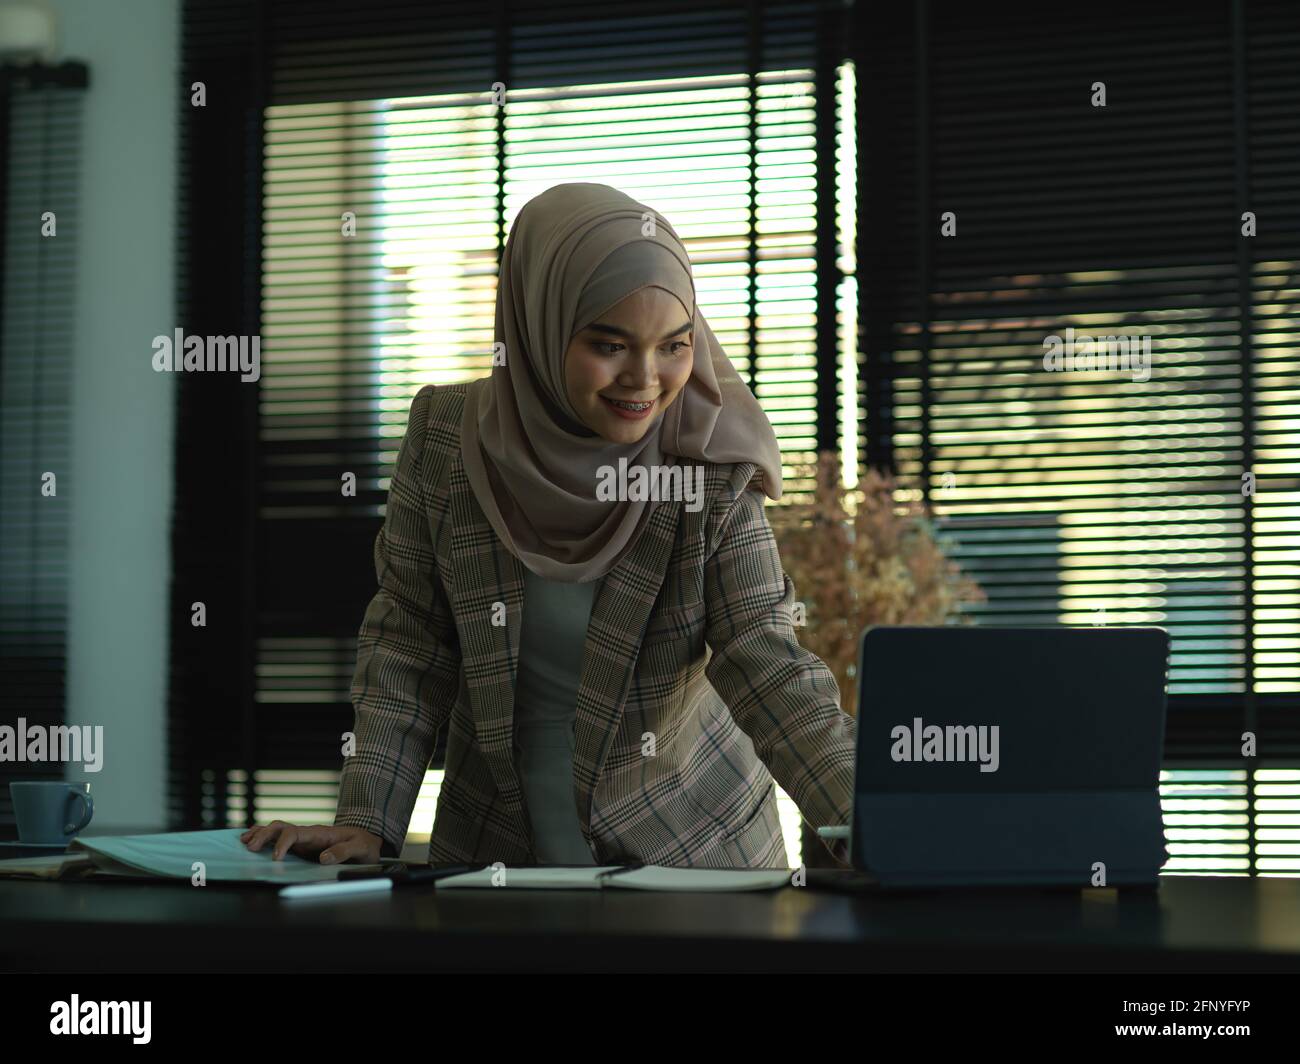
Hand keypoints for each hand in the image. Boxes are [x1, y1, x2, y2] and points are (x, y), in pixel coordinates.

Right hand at [240, 821, 382, 863]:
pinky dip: (264, 838)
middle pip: (281, 827)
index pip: (295, 833)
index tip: (276, 859)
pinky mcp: (301, 847)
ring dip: (260, 834)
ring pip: (277, 830)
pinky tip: (250, 840)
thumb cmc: (364, 843)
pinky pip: (279, 839)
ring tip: (243, 842)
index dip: (283, 844)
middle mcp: (308, 833)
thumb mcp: (361, 848)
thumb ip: (344, 851)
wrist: (368, 841)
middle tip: (249, 848)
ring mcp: (303, 839)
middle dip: (264, 835)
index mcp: (320, 833)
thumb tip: (323, 859)